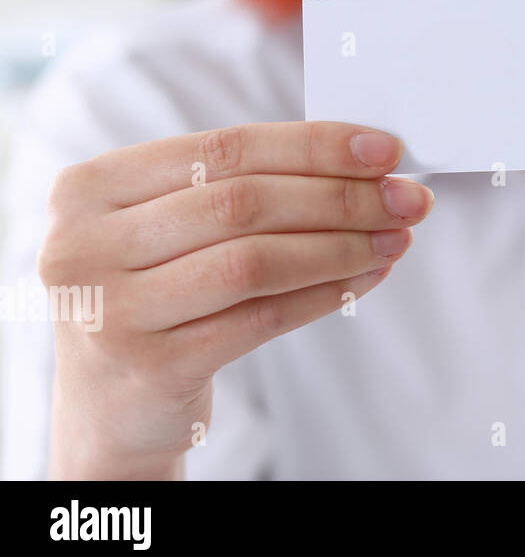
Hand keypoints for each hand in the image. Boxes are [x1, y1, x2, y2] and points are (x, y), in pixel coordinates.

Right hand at [37, 121, 432, 478]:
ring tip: (394, 238)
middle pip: (243, 201)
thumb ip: (240, 187)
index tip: (385, 150)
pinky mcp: (150, 367)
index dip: (313, 145)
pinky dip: (326, 293)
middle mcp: (84, 244)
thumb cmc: (154, 298)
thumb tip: (365, 163)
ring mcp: (111, 310)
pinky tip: (366, 278)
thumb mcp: (167, 230)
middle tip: (407, 198)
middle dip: (341, 196)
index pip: (225, 148)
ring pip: (256, 259)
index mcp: (90, 187)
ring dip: (342, 245)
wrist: (108, 411)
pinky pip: (262, 317)